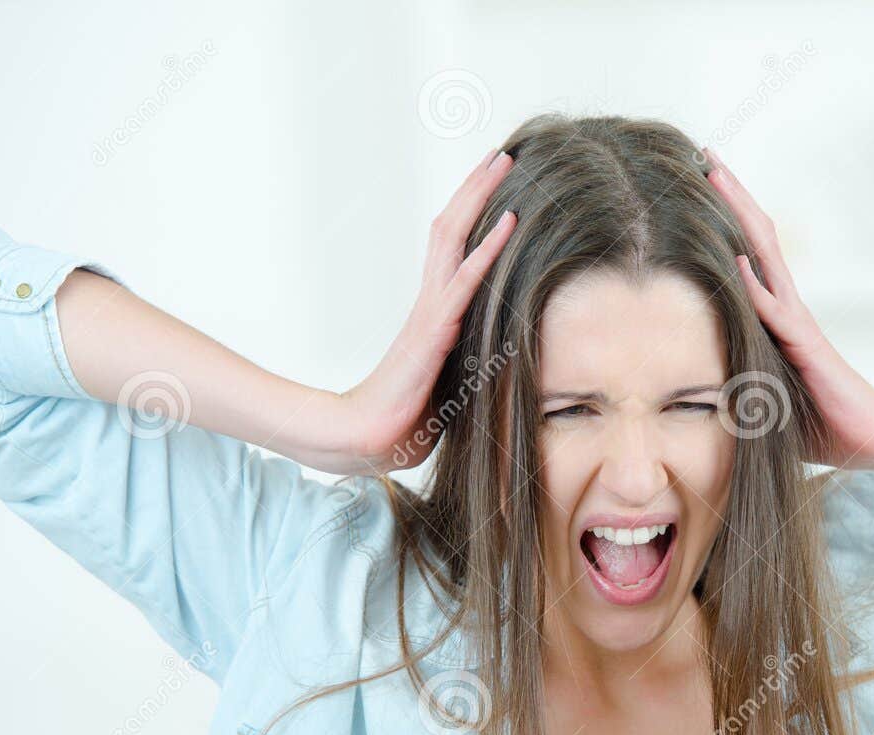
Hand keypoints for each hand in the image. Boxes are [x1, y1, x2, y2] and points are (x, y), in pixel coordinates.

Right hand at [344, 148, 516, 472]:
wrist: (364, 440)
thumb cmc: (400, 423)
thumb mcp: (441, 390)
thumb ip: (457, 370)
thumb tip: (479, 372)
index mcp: (431, 314)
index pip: (451, 250)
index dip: (471, 215)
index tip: (494, 186)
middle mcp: (430, 303)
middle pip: (450, 228)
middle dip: (475, 189)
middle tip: (501, 154)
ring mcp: (430, 313)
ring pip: (454, 238)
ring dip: (480, 198)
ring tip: (503, 163)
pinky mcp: (435, 332)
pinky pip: (466, 282)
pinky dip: (489, 249)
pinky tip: (510, 222)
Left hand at [704, 148, 873, 469]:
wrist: (865, 437)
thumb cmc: (815, 418)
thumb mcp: (764, 389)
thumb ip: (736, 369)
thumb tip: (693, 373)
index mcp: (776, 314)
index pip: (749, 251)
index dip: (727, 216)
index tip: (701, 182)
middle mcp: (786, 306)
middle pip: (757, 236)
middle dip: (732, 194)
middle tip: (705, 153)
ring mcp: (796, 322)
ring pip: (765, 255)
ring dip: (739, 215)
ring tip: (714, 177)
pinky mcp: (805, 346)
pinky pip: (775, 312)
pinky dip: (753, 285)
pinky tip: (734, 258)